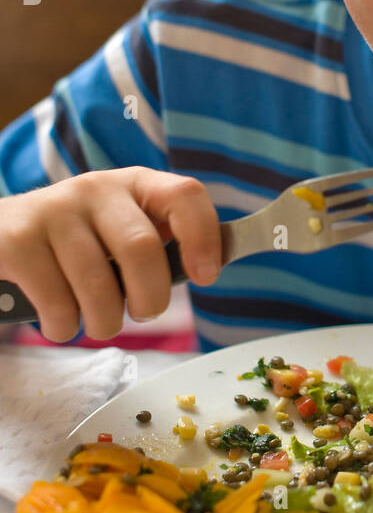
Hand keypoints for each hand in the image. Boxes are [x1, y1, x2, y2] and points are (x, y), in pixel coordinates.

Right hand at [0, 167, 221, 342]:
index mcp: (135, 184)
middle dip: (150, 299)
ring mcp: (54, 211)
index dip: (203, 237)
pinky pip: (58, 304)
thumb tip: (212, 267)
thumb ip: (162, 245)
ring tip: (98, 321)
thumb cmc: (78, 245)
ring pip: (98, 286)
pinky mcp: (18, 241)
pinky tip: (59, 319)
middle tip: (143, 314)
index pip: (185, 195)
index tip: (206, 277)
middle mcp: (96, 189)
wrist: (2, 236)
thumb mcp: (122, 231)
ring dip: (105, 323)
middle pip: (142, 249)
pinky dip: (65, 327)